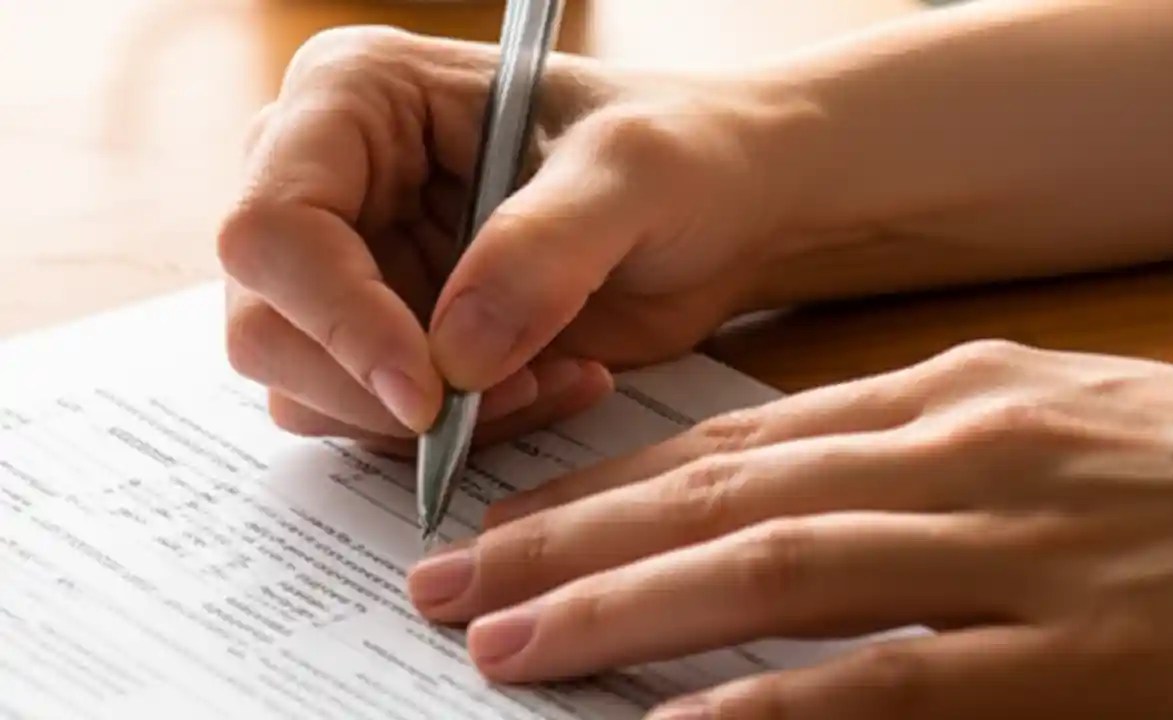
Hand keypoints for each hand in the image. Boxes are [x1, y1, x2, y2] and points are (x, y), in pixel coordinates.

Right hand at [216, 27, 804, 451]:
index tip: (427, 392)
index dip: (336, 318)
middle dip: (378, 387)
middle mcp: (330, 182)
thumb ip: (541, 251)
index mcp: (355, 97)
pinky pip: (373, 418)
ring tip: (546, 375)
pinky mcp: (392, 336)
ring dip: (426, 419)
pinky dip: (456, 431)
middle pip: (264, 322)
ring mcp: (355, 267)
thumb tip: (450, 359)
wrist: (725, 208)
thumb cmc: (682, 152)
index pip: (273, 225)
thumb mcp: (631, 175)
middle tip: (500, 395)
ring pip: (309, 386)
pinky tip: (544, 381)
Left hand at [407, 340, 1172, 718]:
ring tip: (509, 644)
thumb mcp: (1045, 417)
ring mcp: (1018, 553)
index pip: (740, 437)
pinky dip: (775, 709)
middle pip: (724, 494)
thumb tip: (765, 487)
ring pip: (778, 570)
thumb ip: (905, 447)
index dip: (612, 484)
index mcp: (955, 394)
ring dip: (629, 612)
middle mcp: (966, 455)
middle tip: (455, 582)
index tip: (517, 520)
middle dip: (574, 541)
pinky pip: (892, 685)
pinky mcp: (1074, 661)